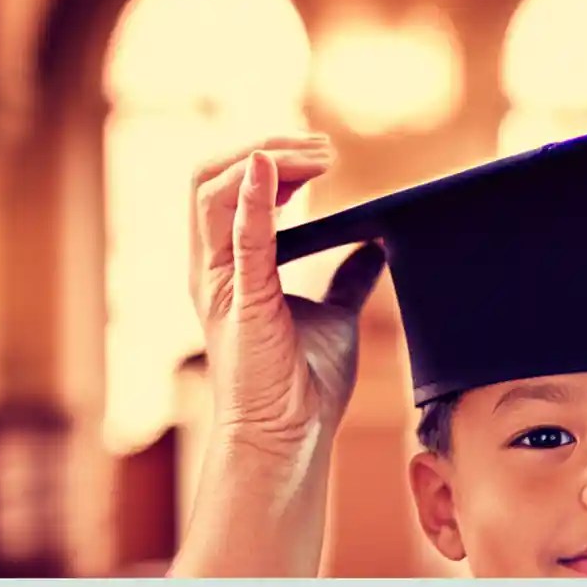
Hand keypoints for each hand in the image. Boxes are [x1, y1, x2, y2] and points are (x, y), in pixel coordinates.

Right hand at [188, 134, 385, 450]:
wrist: (291, 438)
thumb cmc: (302, 386)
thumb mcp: (335, 314)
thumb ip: (345, 278)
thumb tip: (374, 247)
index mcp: (231, 266)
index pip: (230, 188)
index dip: (272, 161)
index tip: (322, 156)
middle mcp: (214, 267)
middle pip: (214, 178)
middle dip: (268, 149)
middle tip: (323, 148)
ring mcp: (220, 282)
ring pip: (212, 191)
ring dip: (266, 160)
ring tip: (317, 156)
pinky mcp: (239, 300)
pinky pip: (237, 236)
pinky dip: (251, 195)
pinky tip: (271, 167)